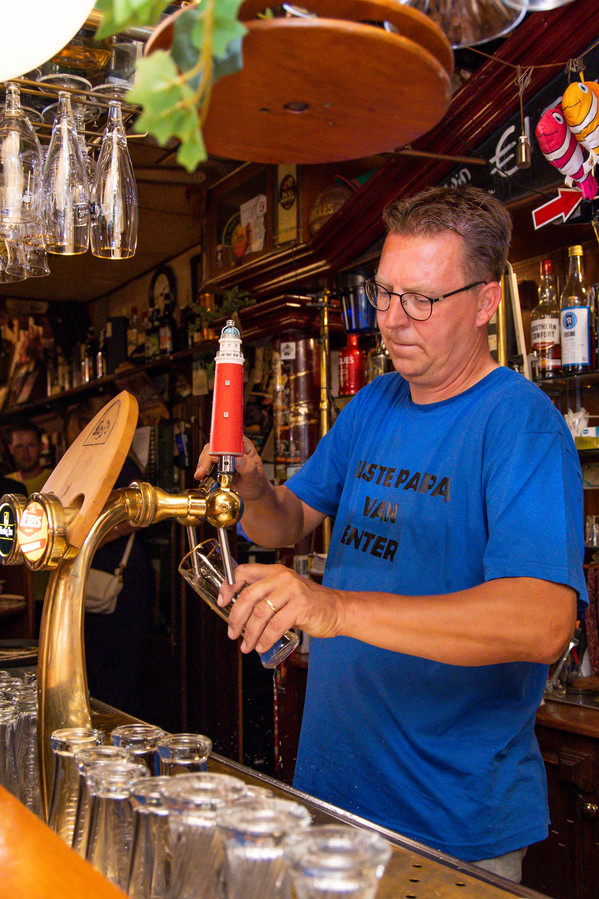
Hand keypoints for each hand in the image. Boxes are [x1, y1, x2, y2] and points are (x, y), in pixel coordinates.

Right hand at [194, 436, 269, 501]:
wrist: (252, 494)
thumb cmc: (256, 483)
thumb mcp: (255, 476)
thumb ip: (248, 467)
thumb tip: (237, 459)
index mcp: (243, 447)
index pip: (229, 439)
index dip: (220, 447)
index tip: (215, 458)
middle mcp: (231, 449)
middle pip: (214, 446)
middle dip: (206, 458)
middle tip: (203, 471)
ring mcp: (222, 457)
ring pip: (207, 455)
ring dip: (202, 466)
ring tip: (201, 476)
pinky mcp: (216, 466)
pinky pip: (205, 465)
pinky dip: (202, 472)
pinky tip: (202, 478)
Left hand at [218, 563, 344, 654]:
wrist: (337, 609)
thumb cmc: (309, 603)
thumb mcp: (285, 592)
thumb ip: (265, 597)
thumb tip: (239, 614)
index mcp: (274, 571)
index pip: (243, 572)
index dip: (228, 586)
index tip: (222, 602)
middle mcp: (282, 577)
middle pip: (248, 596)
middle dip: (236, 618)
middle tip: (232, 633)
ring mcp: (292, 591)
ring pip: (260, 613)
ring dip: (249, 633)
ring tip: (246, 646)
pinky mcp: (301, 606)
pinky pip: (276, 625)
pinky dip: (265, 639)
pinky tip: (262, 646)